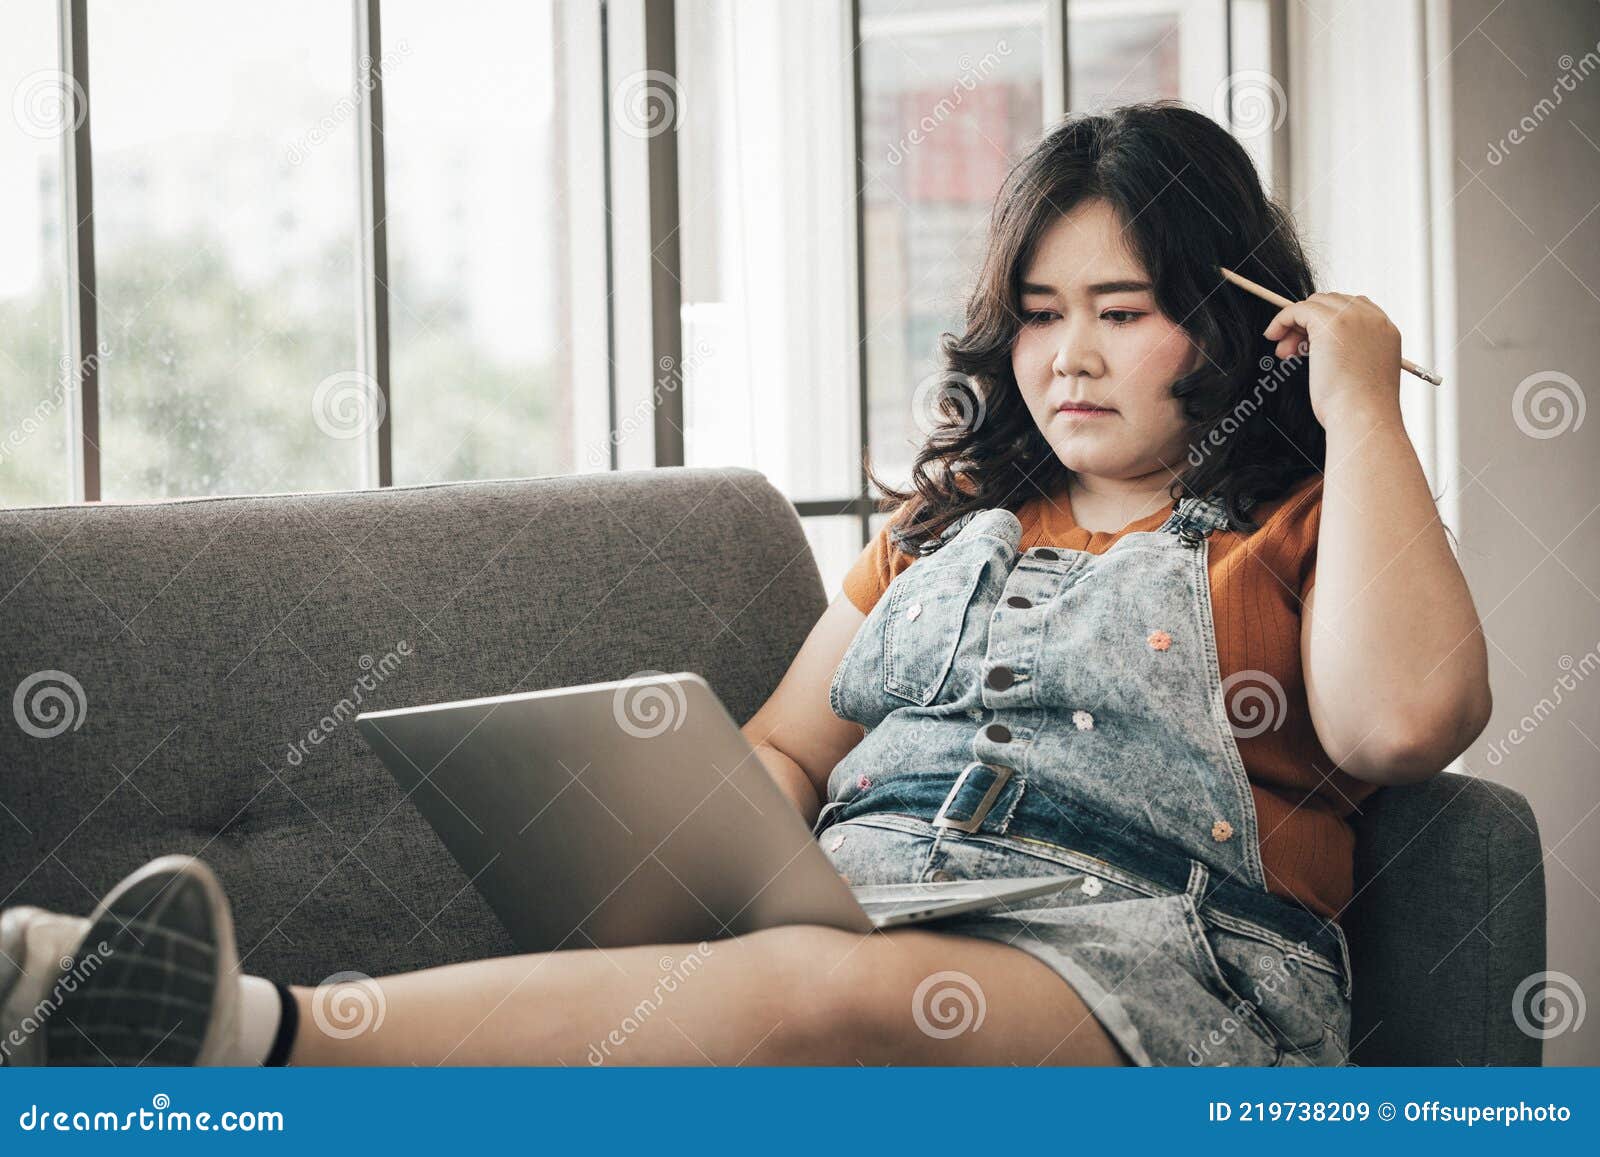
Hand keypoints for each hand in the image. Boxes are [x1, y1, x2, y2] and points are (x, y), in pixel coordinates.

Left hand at [1262, 291, 1402, 427]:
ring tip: (1285, 352)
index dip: (1326, 322)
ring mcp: (1354, 318)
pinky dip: (1282, 319)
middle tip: (1291, 350)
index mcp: (1385, 331)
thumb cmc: (1360, 408)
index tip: (1309, 343)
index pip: (1352, 309)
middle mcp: (1373, 319)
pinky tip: (1273, 335)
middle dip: (1308, 324)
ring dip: (1295, 325)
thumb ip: (1349, 353)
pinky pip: (1298, 309)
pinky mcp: (1330, 323)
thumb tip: (1318, 346)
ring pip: (1315, 304)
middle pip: (1332, 303)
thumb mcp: (1362, 373)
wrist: (1364, 416)